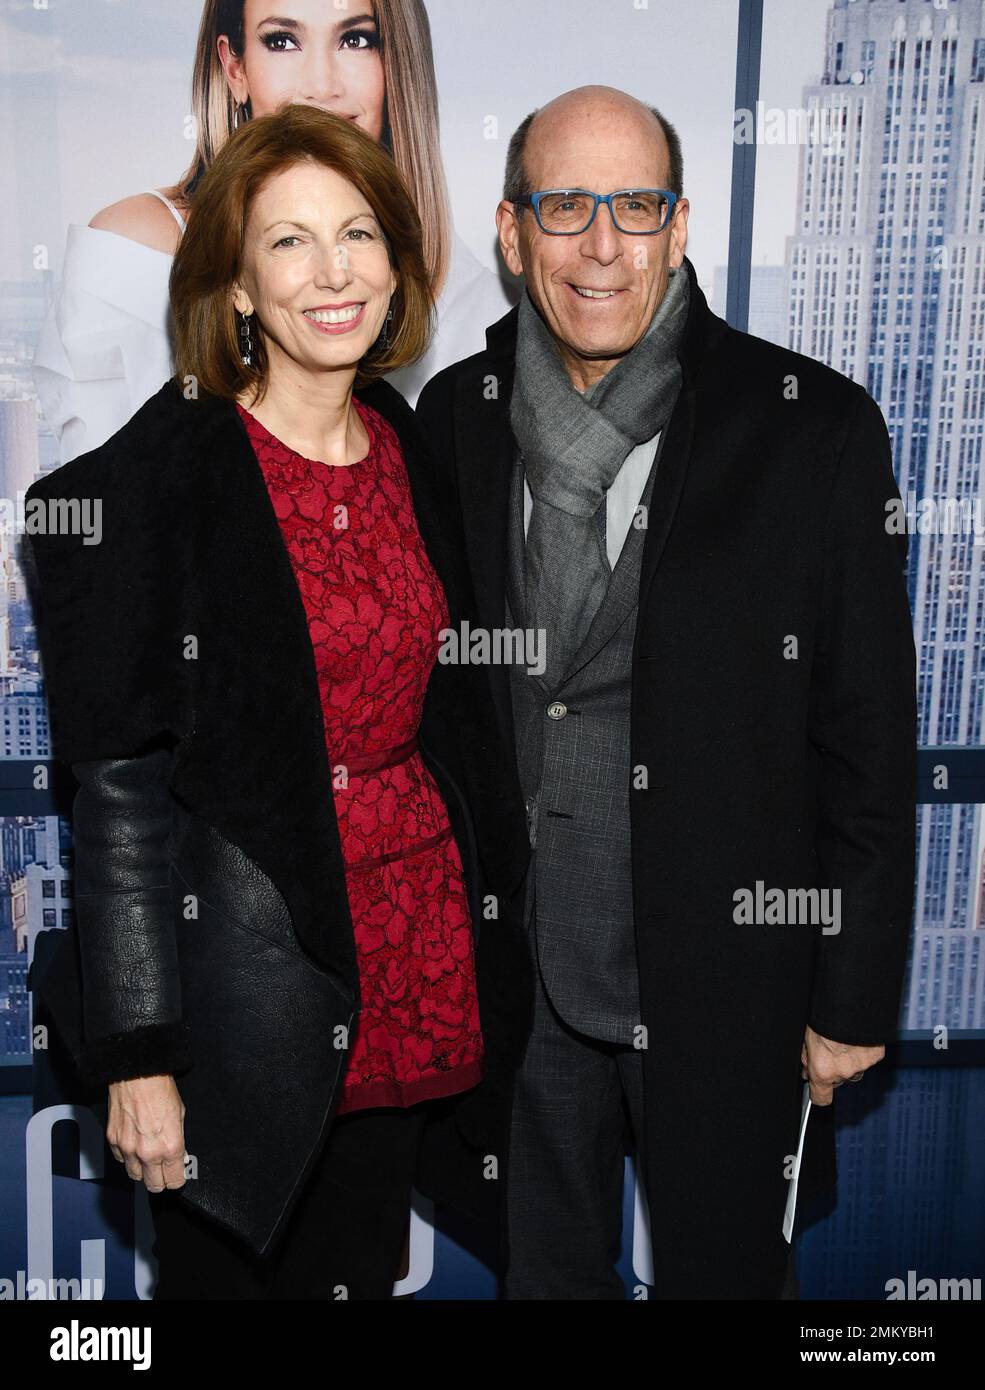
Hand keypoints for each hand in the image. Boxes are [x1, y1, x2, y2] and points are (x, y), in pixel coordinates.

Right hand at [106, 1074, 186, 1190]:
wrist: (138, 1074)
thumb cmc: (160, 1089)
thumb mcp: (180, 1115)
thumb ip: (178, 1140)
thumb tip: (179, 1156)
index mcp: (169, 1147)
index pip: (173, 1181)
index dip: (176, 1179)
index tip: (177, 1176)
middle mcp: (148, 1152)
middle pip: (153, 1185)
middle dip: (160, 1180)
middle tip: (163, 1172)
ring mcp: (128, 1148)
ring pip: (135, 1175)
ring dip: (142, 1170)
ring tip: (148, 1157)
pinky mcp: (113, 1141)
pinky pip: (121, 1160)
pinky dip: (128, 1157)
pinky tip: (135, 1145)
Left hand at [800, 1026, 883, 1105]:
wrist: (848, 1006)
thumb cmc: (824, 1018)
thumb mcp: (806, 1038)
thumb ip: (807, 1058)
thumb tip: (806, 1070)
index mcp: (823, 1070)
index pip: (821, 1097)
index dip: (819, 1094)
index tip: (817, 1091)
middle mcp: (843, 1072)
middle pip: (839, 1079)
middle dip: (835, 1069)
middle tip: (830, 1049)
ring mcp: (861, 1065)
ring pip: (855, 1069)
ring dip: (850, 1060)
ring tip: (844, 1040)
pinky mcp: (876, 1056)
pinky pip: (868, 1057)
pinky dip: (864, 1050)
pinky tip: (856, 1037)